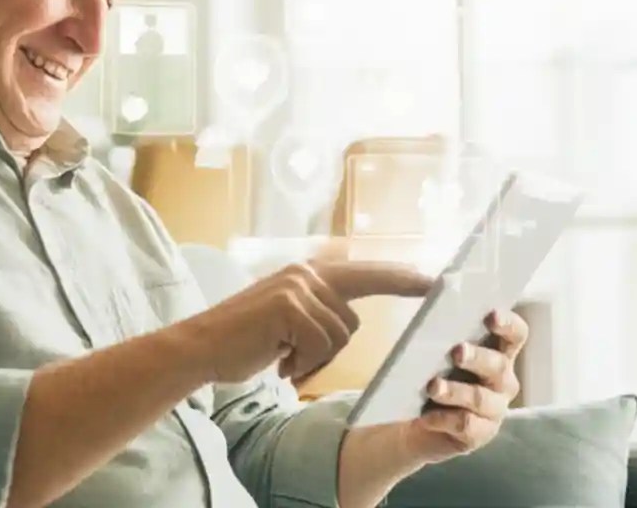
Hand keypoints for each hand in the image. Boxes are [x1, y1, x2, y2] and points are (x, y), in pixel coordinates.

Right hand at [177, 260, 431, 383]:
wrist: (199, 348)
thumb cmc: (243, 343)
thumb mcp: (285, 322)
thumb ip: (316, 313)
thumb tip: (347, 323)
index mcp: (307, 274)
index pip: (365, 274)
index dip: (401, 278)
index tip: (437, 281)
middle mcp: (305, 273)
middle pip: (350, 321)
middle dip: (327, 349)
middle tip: (294, 355)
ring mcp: (297, 287)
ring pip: (337, 337)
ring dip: (310, 358)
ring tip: (277, 357)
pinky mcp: (290, 306)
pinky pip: (319, 346)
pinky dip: (299, 363)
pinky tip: (274, 360)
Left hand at [400, 309, 528, 463]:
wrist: (417, 420)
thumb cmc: (432, 375)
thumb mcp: (437, 353)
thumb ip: (442, 334)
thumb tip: (428, 306)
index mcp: (498, 353)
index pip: (515, 335)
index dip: (508, 324)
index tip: (491, 315)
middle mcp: (503, 381)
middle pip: (497, 365)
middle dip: (477, 357)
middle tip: (457, 351)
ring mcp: (494, 410)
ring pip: (479, 398)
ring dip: (455, 391)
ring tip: (432, 387)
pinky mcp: (480, 434)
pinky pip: (466, 426)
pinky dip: (444, 418)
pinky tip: (426, 416)